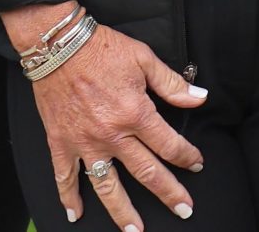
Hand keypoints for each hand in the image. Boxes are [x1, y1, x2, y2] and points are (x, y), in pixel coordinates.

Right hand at [6, 4, 206, 228]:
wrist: (59, 45)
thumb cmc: (103, 49)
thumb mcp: (144, 59)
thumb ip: (172, 84)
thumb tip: (200, 97)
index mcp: (135, 113)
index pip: (168, 144)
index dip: (186, 156)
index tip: (196, 164)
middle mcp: (112, 134)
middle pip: (146, 172)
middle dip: (168, 193)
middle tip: (184, 210)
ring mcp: (84, 143)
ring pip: (107, 186)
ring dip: (122, 211)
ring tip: (135, 230)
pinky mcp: (60, 143)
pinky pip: (64, 176)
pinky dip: (68, 197)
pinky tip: (74, 214)